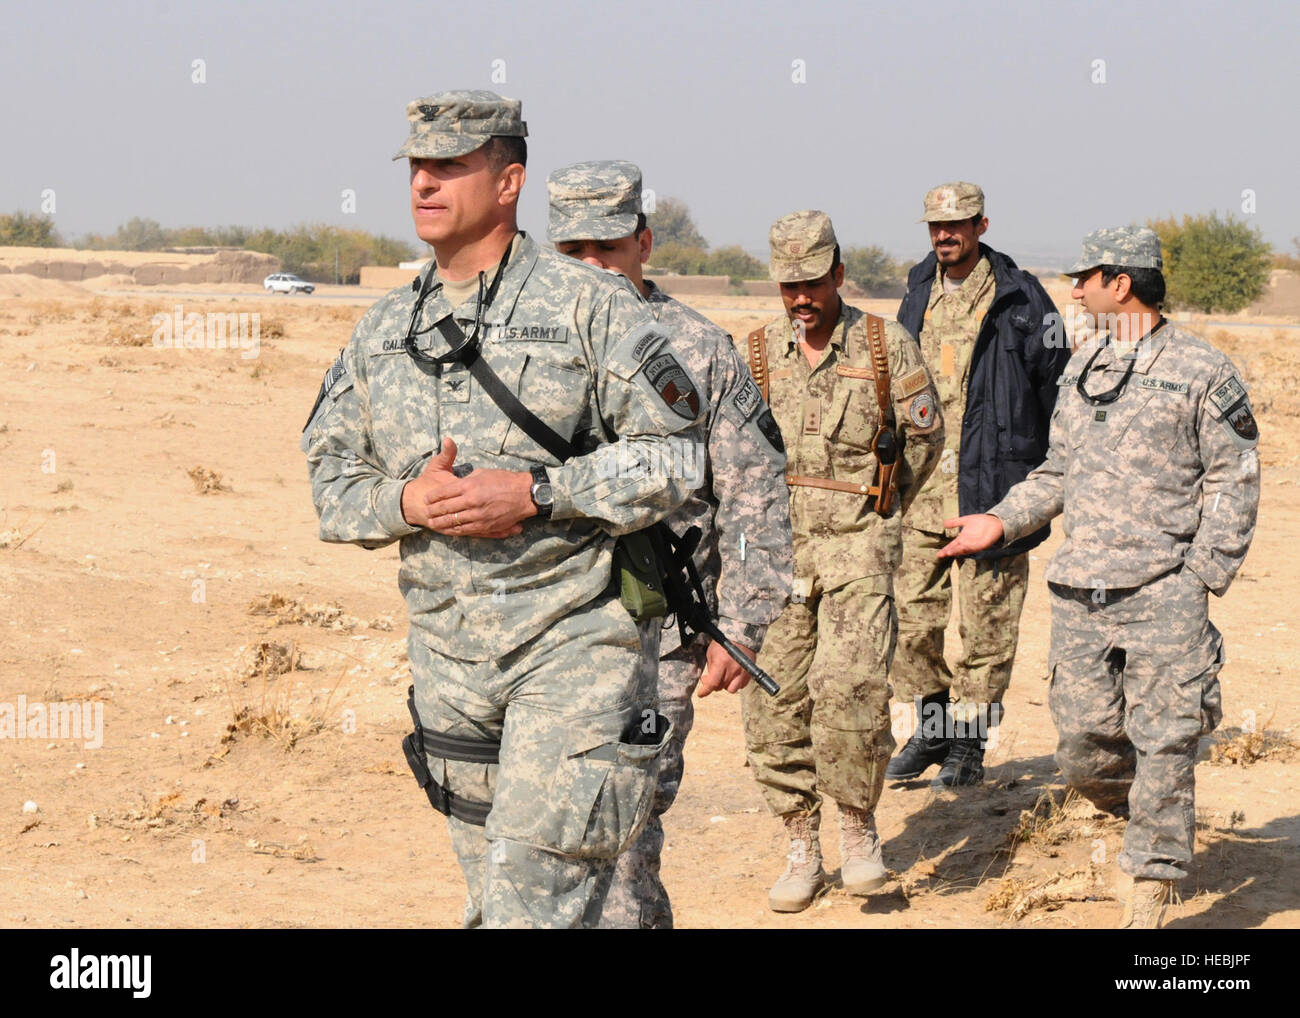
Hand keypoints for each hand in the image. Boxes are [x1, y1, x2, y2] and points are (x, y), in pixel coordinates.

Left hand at [402, 438, 532, 537]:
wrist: (524, 495)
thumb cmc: (505, 480)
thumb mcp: (483, 473)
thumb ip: (467, 480)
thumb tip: (457, 483)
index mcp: (469, 486)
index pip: (444, 492)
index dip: (433, 496)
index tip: (426, 499)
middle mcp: (471, 501)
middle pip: (445, 508)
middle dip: (433, 510)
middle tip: (425, 512)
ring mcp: (478, 515)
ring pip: (453, 521)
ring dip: (440, 523)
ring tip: (432, 523)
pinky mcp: (485, 525)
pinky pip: (466, 529)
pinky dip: (454, 530)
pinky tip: (448, 530)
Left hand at [697, 639, 756, 696]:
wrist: (741, 636)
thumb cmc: (723, 643)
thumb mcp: (711, 653)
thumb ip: (710, 668)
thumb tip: (708, 680)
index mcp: (722, 663)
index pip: (712, 683)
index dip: (705, 691)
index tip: (701, 694)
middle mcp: (733, 670)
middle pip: (721, 687)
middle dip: (714, 684)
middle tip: (710, 677)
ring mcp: (743, 673)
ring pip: (731, 689)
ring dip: (726, 685)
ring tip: (724, 677)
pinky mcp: (749, 674)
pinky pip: (741, 686)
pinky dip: (735, 683)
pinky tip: (733, 676)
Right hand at [937, 514, 1003, 558]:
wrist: (994, 521)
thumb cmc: (980, 522)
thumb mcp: (965, 520)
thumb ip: (955, 522)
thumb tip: (944, 524)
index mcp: (963, 538)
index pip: (952, 545)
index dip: (946, 549)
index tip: (939, 554)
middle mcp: (968, 543)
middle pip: (957, 549)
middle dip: (950, 551)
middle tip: (942, 554)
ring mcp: (975, 544)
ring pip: (965, 549)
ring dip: (958, 551)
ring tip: (950, 552)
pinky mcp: (983, 544)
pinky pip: (976, 547)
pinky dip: (969, 548)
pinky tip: (963, 548)